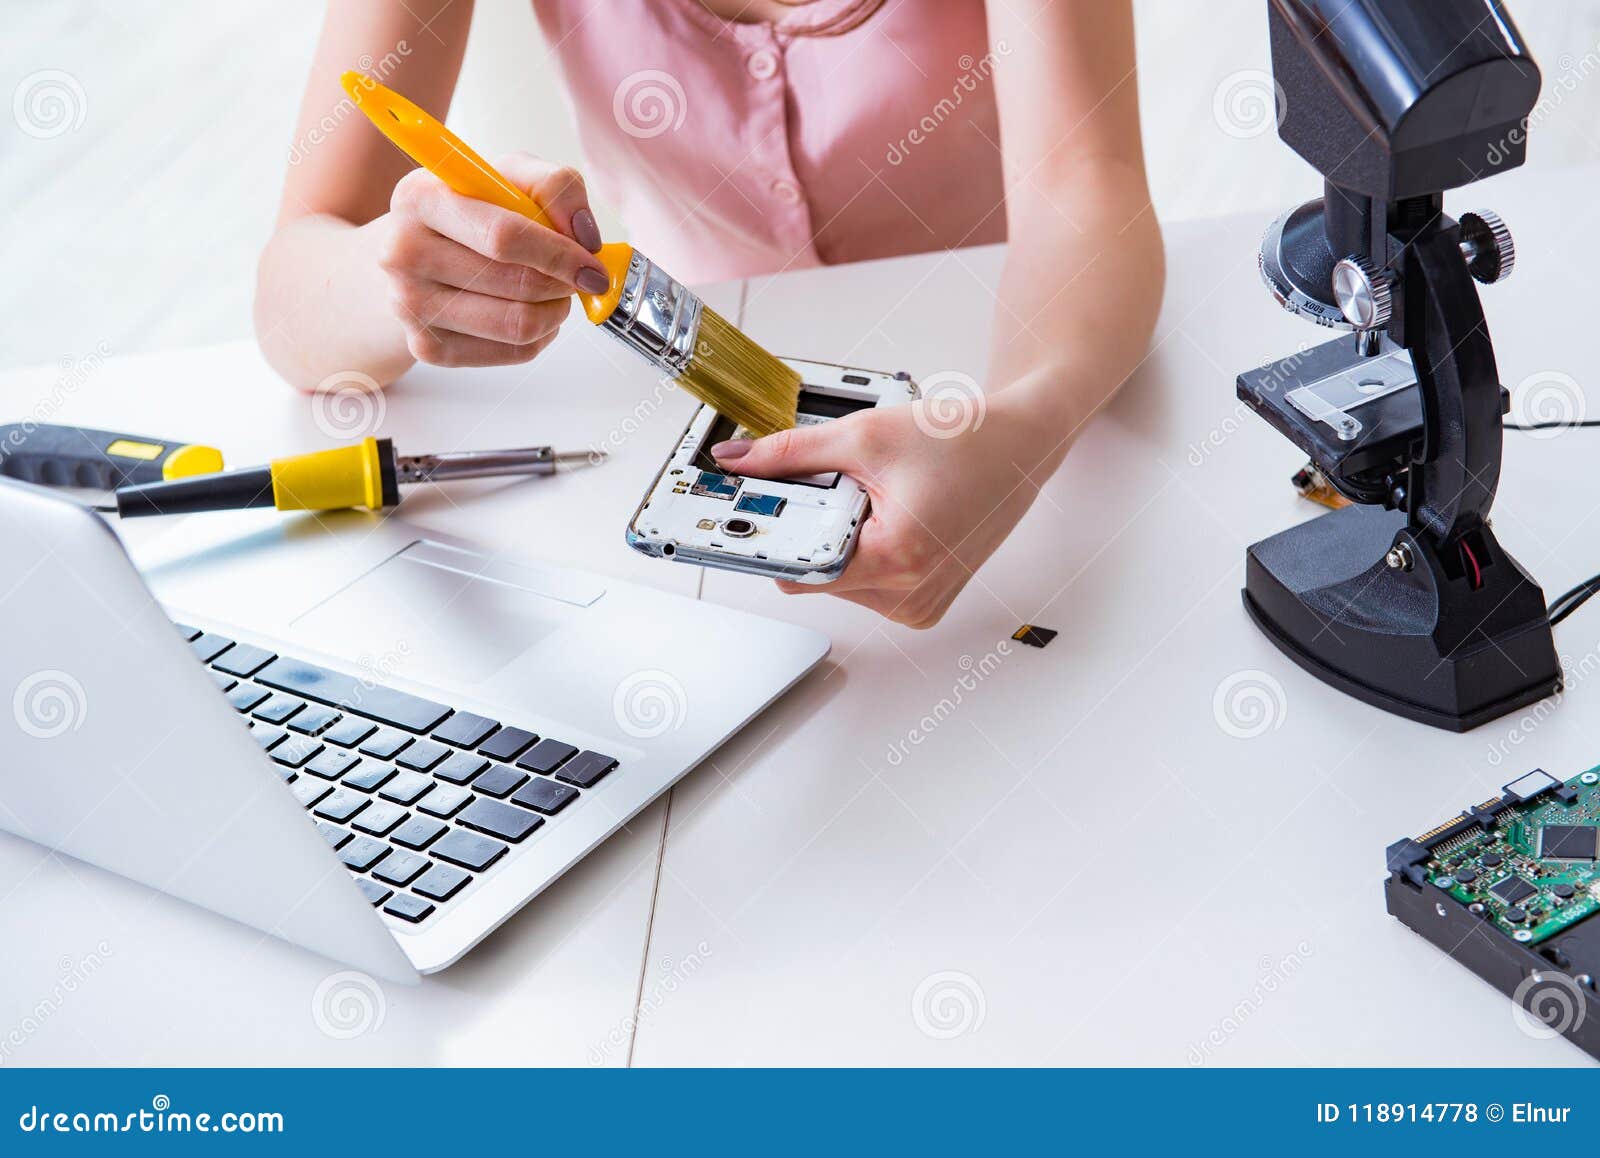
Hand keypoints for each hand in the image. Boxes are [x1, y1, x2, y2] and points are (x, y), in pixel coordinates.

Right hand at [379, 152, 608, 366]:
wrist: (413, 255)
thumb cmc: (470, 211)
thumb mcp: (507, 176)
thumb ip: (554, 186)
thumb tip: (585, 236)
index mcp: (420, 198)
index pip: (504, 236)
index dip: (560, 254)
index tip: (592, 265)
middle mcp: (403, 252)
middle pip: (518, 284)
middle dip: (563, 283)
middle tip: (576, 276)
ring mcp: (410, 305)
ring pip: (518, 325)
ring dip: (555, 312)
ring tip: (555, 293)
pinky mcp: (425, 347)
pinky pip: (511, 353)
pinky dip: (540, 336)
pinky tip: (533, 313)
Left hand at [711, 395, 1055, 626]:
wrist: (1019, 449)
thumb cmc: (964, 443)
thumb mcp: (865, 436)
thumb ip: (791, 453)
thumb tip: (738, 463)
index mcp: (896, 559)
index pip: (798, 569)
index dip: (776, 534)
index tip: (758, 510)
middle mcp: (908, 596)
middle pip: (817, 575)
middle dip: (817, 530)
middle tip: (852, 488)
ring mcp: (918, 605)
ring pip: (840, 582)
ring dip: (843, 541)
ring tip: (885, 502)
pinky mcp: (923, 604)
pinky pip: (868, 585)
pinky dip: (867, 551)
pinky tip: (895, 519)